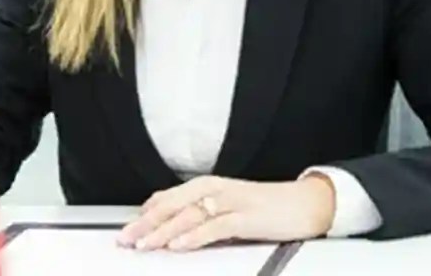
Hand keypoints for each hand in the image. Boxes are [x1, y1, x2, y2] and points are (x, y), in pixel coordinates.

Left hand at [116, 174, 335, 251]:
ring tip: (144, 244)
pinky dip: (195, 236)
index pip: (168, 198)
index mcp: (209, 185)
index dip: (144, 214)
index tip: (126, 229)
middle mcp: (216, 189)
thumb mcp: (228, 208)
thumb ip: (201, 214)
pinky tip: (179, 245)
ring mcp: (231, 202)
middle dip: (146, 223)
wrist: (305, 204)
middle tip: (125, 238)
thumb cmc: (266, 209)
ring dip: (163, 231)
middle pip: (173, 205)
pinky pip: (215, 227)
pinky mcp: (247, 217)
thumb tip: (172, 227)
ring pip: (189, 215)